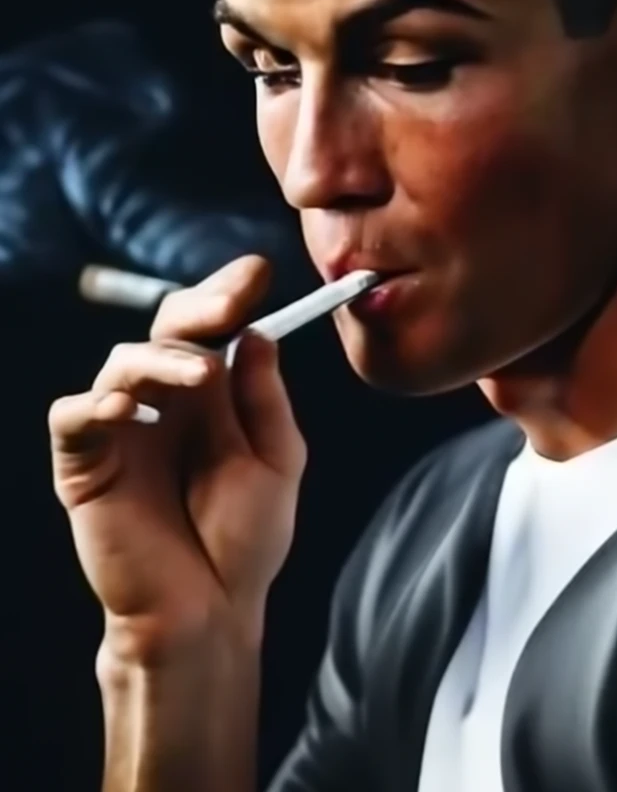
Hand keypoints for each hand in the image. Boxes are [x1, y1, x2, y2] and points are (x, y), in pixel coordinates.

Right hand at [49, 256, 306, 662]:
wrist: (212, 610)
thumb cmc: (245, 540)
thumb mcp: (276, 459)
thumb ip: (262, 399)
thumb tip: (258, 334)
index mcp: (210, 399)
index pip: (211, 330)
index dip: (227, 295)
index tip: (258, 271)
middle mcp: (164, 404)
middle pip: (167, 330)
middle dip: (200, 307)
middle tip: (233, 303)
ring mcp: (123, 432)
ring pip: (123, 362)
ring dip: (163, 359)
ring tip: (202, 376)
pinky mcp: (85, 466)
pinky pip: (75, 416)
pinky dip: (99, 403)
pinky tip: (130, 407)